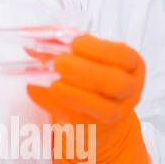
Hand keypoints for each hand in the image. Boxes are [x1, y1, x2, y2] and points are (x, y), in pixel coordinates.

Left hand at [27, 35, 149, 163]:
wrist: (99, 118)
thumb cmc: (90, 76)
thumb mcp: (85, 56)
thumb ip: (62, 42)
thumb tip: (33, 33)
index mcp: (131, 66)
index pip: (124, 57)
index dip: (99, 49)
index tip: (74, 43)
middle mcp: (129, 92)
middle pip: (117, 84)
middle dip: (86, 71)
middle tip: (59, 62)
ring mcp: (114, 114)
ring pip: (101, 108)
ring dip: (73, 93)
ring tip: (51, 81)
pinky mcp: (93, 130)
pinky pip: (74, 118)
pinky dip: (52, 103)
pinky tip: (36, 90)